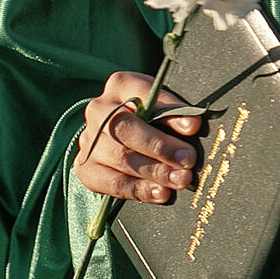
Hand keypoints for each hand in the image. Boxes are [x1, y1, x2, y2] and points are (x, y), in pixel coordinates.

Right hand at [74, 72, 202, 203]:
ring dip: (154, 172)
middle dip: (160, 147)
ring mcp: (89, 141)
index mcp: (120, 85)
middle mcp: (98, 110)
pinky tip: (160, 193)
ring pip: (120, 158)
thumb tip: (192, 125)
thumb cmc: (150, 117)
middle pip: (126, 129)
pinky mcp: (86, 169)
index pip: (143, 95)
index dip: (168, 112)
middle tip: (187, 160)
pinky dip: (139, 190)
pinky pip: (112, 183)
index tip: (193, 127)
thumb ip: (175, 113)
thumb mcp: (163, 105)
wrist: (119, 137)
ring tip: (180, 180)